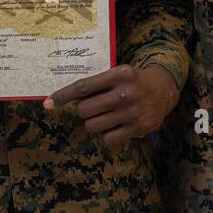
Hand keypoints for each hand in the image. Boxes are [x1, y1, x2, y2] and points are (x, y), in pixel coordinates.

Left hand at [43, 63, 179, 148]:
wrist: (164, 89)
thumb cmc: (133, 82)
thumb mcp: (117, 74)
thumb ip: (96, 86)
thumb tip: (71, 101)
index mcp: (119, 74)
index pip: (83, 87)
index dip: (63, 96)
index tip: (48, 104)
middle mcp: (126, 92)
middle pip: (85, 110)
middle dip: (84, 110)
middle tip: (95, 107)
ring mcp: (133, 111)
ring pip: (93, 126)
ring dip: (94, 123)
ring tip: (106, 116)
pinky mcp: (139, 127)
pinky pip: (108, 139)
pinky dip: (107, 135)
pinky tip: (117, 125)